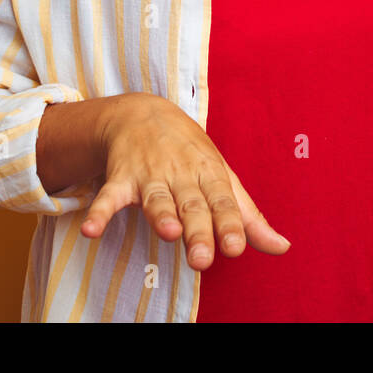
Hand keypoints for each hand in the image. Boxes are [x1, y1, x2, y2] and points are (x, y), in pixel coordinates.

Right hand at [80, 92, 290, 269]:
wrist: (141, 112)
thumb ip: (247, 216)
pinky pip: (108, 196)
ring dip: (159, 215)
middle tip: (202, 260)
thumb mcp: (221, 176)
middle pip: (191, 206)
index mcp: (209, 175)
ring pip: (156, 199)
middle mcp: (181, 175)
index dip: (230, 224)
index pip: (222, 202)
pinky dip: (99, 212)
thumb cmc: (189, 153)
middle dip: (197, 231)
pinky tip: (90, 231)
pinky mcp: (121, 177)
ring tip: (167, 233)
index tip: (236, 247)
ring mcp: (150, 175)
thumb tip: (282, 247)